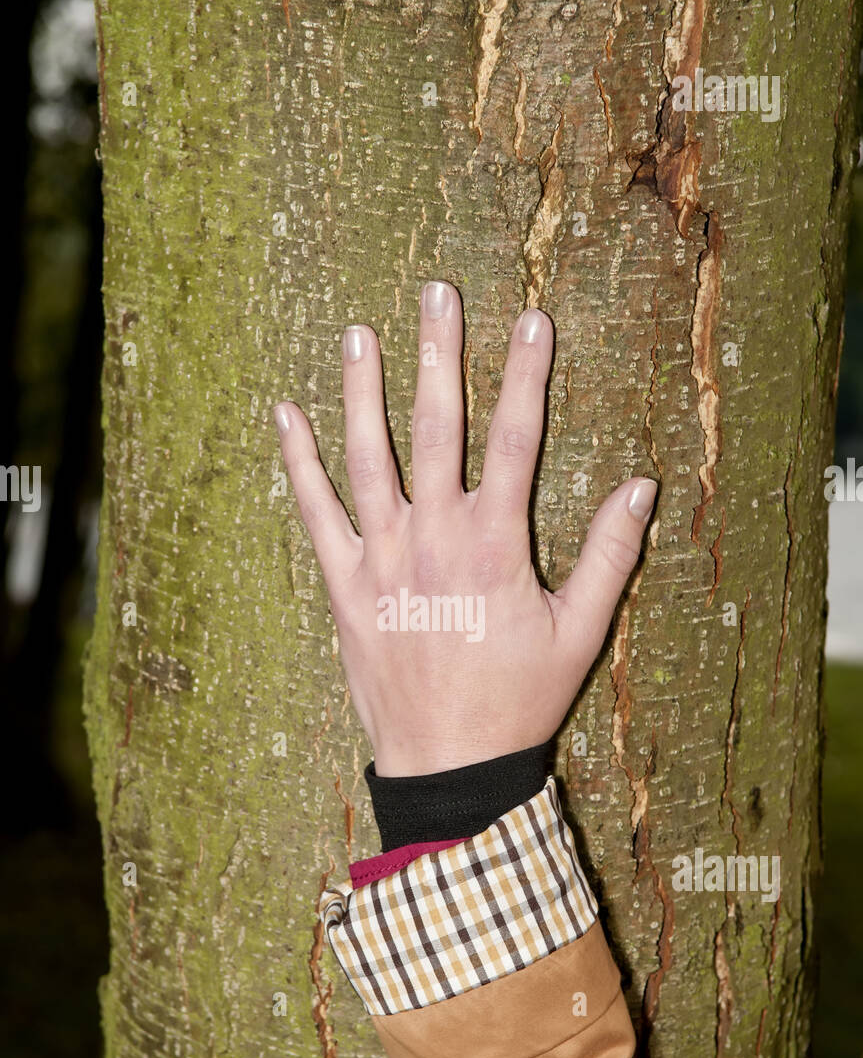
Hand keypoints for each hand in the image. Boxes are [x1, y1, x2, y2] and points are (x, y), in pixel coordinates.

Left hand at [273, 281, 655, 776]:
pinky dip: (298, 464)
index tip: (531, 318)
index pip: (515, 439)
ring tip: (359, 331)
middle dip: (440, 354)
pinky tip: (285, 415)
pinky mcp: (346, 586)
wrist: (451, 765)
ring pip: (369, 457)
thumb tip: (641, 487)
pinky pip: (315, 514)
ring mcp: (383, 559)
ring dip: (363, 390)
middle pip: (438, 427)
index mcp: (495, 544)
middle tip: (436, 292)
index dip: (525, 374)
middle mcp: (435, 537)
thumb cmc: (520, 699)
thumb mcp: (581, 633)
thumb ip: (611, 557)